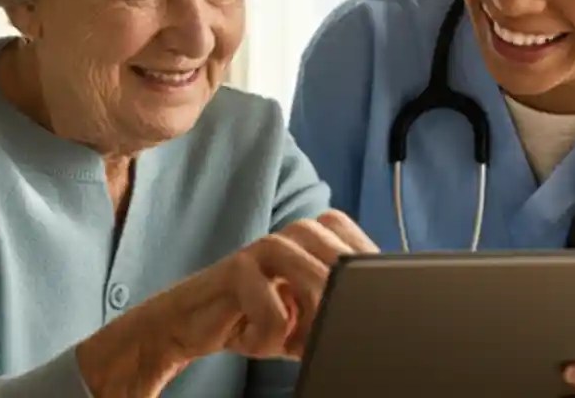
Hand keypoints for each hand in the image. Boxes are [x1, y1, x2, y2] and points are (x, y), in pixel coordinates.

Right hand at [157, 209, 378, 361]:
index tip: (354, 320)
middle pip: (345, 273)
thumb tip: (378, 328)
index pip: (365, 254)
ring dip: (304, 327)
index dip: (365, 289)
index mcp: (322, 239)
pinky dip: (265, 340)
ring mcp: (269, 245)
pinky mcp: (239, 266)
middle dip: (334, 314)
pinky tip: (247, 334)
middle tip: (311, 337)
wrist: (196, 324)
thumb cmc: (261, 319)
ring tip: (283, 337)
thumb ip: (341, 310)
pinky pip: (275, 316)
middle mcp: (299, 233)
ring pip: (316, 288)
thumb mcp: (311, 319)